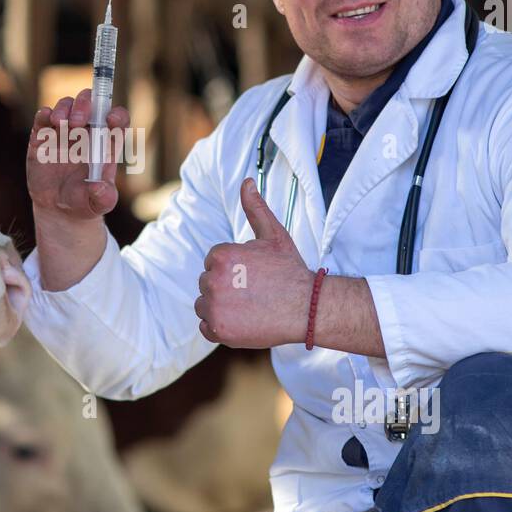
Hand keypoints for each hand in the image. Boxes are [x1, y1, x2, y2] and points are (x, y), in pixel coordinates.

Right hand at [27, 89, 129, 225]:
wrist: (59, 210)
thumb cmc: (86, 202)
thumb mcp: (100, 203)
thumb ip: (104, 197)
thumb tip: (99, 187)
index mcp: (106, 143)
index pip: (117, 120)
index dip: (117, 115)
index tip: (111, 120)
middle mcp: (87, 132)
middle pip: (91, 104)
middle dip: (85, 105)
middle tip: (78, 122)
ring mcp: (64, 132)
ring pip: (67, 105)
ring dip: (65, 108)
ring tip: (61, 124)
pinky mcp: (43, 136)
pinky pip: (43, 118)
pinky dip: (44, 114)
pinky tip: (46, 118)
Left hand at [195, 178, 314, 348]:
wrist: (307, 307)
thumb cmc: (290, 270)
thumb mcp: (273, 235)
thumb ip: (255, 208)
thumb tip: (246, 182)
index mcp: (220, 255)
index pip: (213, 262)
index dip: (234, 269)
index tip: (253, 276)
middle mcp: (212, 280)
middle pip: (207, 283)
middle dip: (226, 287)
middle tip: (254, 292)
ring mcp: (214, 307)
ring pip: (204, 305)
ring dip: (221, 307)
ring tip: (248, 306)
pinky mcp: (218, 330)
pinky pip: (206, 327)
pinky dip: (220, 326)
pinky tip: (243, 321)